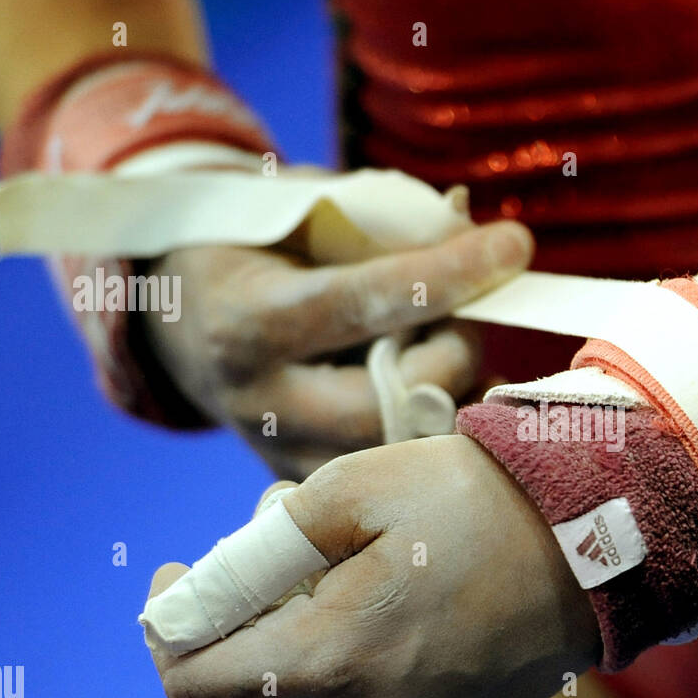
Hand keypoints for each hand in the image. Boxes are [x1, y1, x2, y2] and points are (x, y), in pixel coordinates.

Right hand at [141, 219, 532, 479]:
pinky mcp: (304, 482)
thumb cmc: (254, 249)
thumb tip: (476, 228)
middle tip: (469, 313)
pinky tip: (441, 387)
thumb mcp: (301, 215)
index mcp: (247, 320)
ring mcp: (280, 452)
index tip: (515, 244)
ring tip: (448, 347)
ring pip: (400, 445)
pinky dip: (432, 426)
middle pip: (389, 398)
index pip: (363, 302)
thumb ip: (384, 222)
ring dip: (450, 394)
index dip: (449, 274)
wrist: (182, 318)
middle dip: (453, 353)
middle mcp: (259, 401)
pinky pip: (392, 466)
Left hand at [144, 434, 601, 697]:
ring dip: (323, 639)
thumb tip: (197, 593)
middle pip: (264, 682)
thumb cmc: (471, 500)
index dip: (169, 628)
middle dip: (264, 614)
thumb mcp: (351, 485)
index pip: (192, 683)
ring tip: (378, 570)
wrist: (595, 539)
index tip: (180, 578)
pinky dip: (379, 665)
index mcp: (328, 658)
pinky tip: (422, 610)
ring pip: (323, 696)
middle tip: (308, 547)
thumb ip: (257, 545)